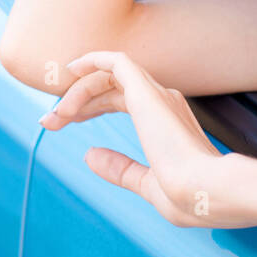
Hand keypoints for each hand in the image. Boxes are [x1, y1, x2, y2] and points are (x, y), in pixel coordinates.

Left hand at [39, 50, 256, 228]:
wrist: (207, 191)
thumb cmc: (189, 196)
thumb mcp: (147, 184)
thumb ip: (121, 169)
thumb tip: (90, 155)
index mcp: (169, 122)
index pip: (121, 100)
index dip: (88, 109)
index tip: (61, 124)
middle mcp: (165, 103)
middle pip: (111, 88)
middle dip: (76, 100)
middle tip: (49, 120)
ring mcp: (158, 96)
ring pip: (111, 74)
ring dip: (78, 90)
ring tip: (55, 114)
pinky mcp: (147, 93)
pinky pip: (117, 62)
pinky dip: (93, 60)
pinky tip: (72, 68)